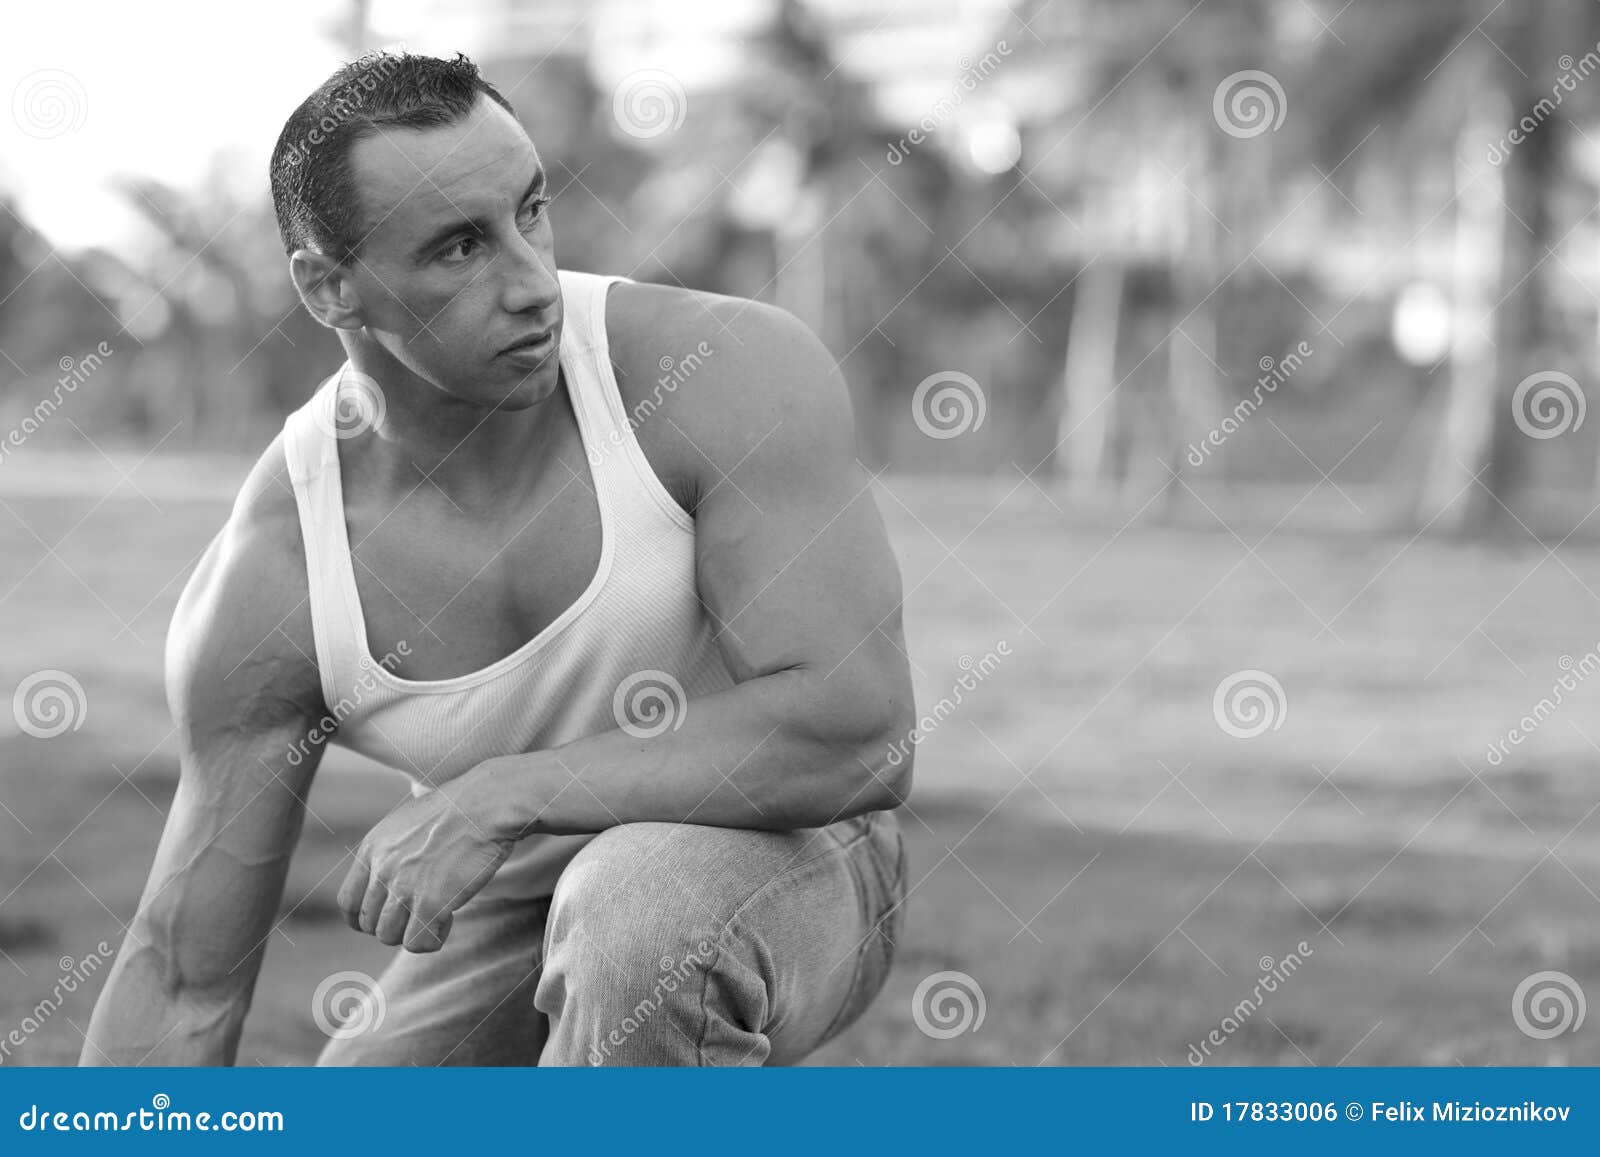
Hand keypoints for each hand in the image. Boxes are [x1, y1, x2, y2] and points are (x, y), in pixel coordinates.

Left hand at [337, 773, 513, 952]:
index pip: (348, 902)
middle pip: (370, 923)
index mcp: (372, 849)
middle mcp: (381, 869)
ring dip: (414, 931)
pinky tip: (449, 919)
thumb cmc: (458, 809)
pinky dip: (433, 939)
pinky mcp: (430, 903)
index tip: (385, 919)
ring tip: (439, 913)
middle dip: (396, 924)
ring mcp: (404, 888)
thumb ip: (392, 851)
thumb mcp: (408, 822)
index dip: (363, 918)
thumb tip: (392, 877)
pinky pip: (418, 943)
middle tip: (423, 911)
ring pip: (389, 937)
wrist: (486, 805)